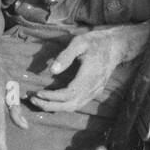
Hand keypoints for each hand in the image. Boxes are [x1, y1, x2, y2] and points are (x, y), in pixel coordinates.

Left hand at [30, 23, 149, 112]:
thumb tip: (52, 71)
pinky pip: (78, 103)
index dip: (52, 97)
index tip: (38, 93)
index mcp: (89, 76)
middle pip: (70, 105)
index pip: (69, 94)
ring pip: (74, 106)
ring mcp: (95, 91)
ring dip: (56, 107)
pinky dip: (64, 105)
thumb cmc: (96, 42)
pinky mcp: (94, 92)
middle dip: (50, 106)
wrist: (116, 46)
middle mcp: (93, 87)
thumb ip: (65, 56)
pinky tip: (53, 100)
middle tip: (33, 100)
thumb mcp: (80, 42)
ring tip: (39, 101)